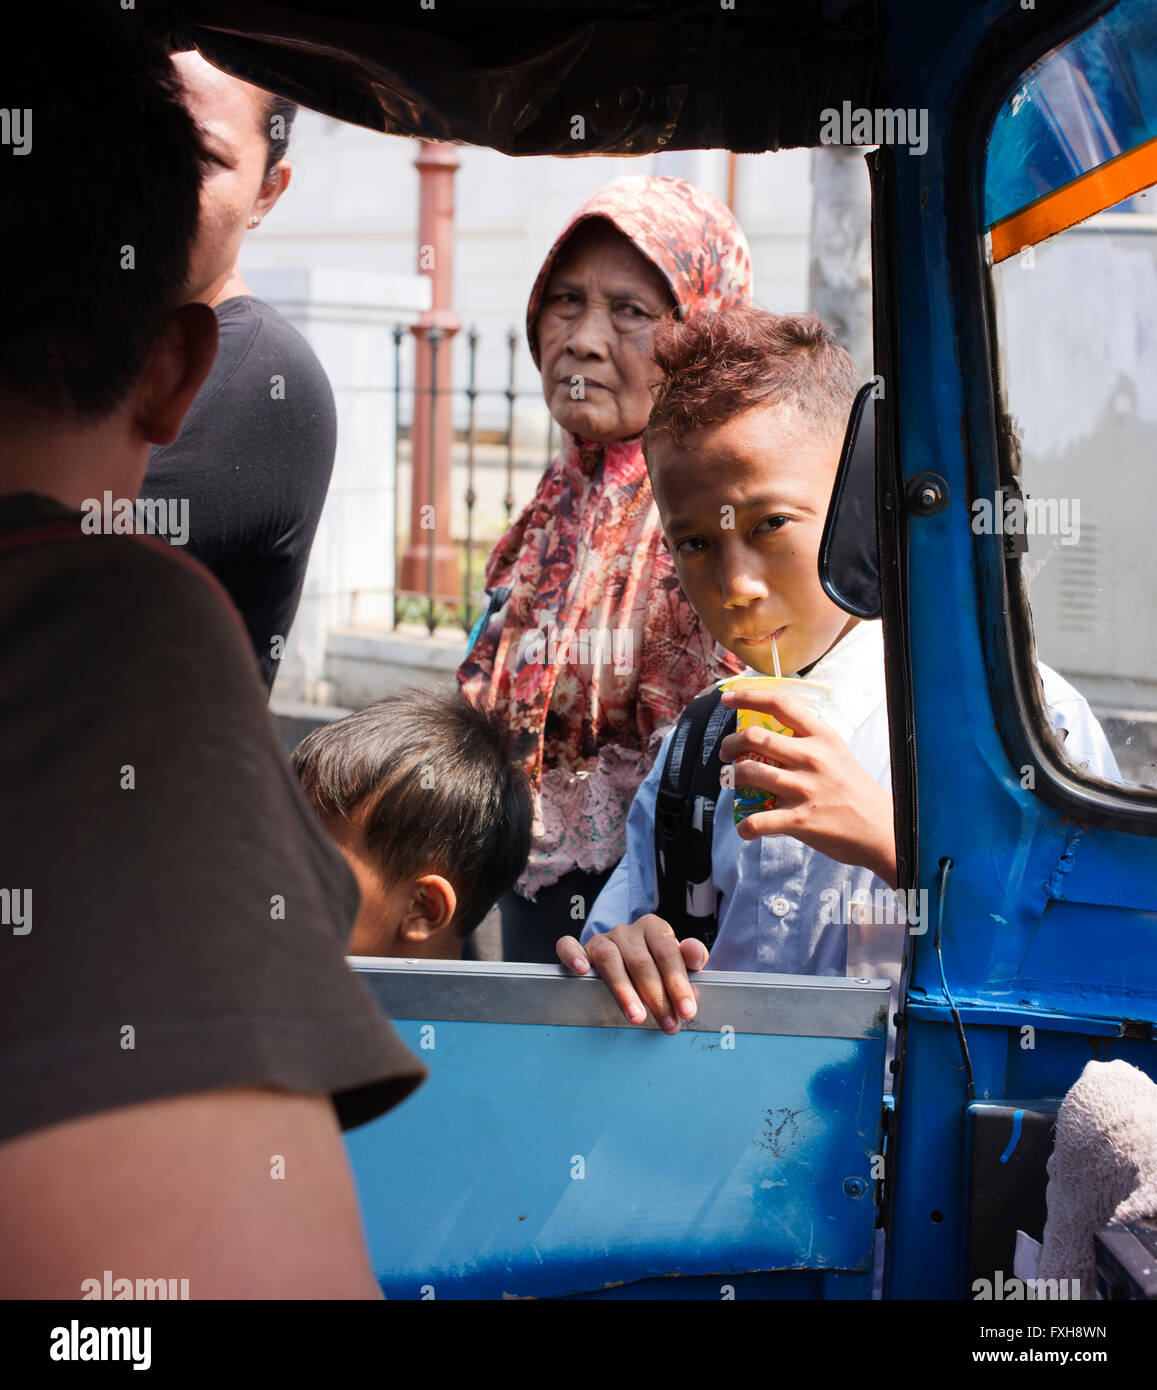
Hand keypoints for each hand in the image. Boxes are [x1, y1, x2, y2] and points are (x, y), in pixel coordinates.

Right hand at [556, 914, 708, 1032]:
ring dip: (624, 991)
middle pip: (641, 961)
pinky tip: (582, 971)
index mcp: (654, 928)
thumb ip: (691, 958)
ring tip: (636, 1016)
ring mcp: (602, 939)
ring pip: (610, 960)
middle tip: (668, 1023)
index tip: (686, 1010)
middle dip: (656, 997)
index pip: (668, 953)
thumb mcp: (678, 962)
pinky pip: (568, 946)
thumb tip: (695, 954)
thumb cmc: (656, 966)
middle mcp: (627, 931)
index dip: (678, 983)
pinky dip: (573, 956)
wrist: (629, 962)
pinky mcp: (580, 949)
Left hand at [719, 686, 897, 887]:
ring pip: (747, 773)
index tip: (727, 697)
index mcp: (821, 736)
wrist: (880, 829)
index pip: (779, 704)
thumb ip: (806, 741)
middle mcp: (811, 757)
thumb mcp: (836, 752)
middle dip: (729, 744)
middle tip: (726, 754)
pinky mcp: (799, 819)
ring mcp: (804, 788)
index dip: (748, 696)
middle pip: (753, 737)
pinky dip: (744, 828)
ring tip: (732, 782)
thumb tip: (768, 733)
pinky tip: (745, 829)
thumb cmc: (853, 789)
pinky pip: (756, 821)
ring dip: (731, 778)